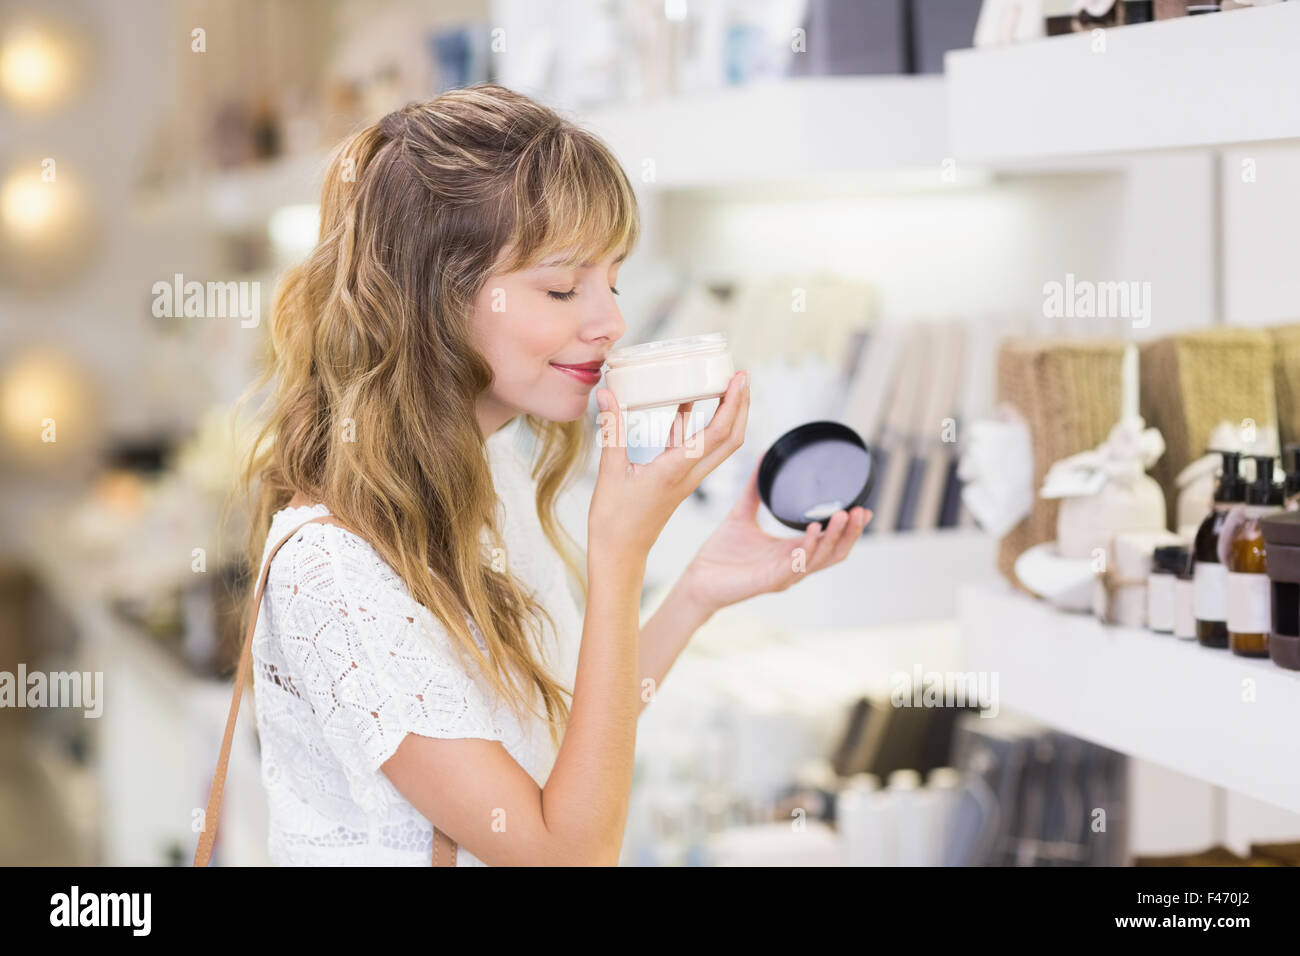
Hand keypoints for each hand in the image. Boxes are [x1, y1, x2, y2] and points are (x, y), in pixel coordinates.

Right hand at [587, 371, 749, 560]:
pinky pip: (693, 448)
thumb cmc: (614, 521)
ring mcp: (685, 478)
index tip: (739, 379)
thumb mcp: (609, 471)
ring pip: (717, 444)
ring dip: (725, 415)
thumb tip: (607, 394)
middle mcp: (689, 474)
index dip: (733, 403)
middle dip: (741, 406)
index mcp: (677, 470)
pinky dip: (694, 425)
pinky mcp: (676, 480)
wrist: (619, 555)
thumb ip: (612, 430)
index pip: (718, 433)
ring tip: (721, 385)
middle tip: (741, 376)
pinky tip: (685, 405)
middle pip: (731, 438)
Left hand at [680, 462, 871, 613]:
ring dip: (833, 538)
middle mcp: (792, 564)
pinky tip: (812, 532)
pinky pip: (794, 568)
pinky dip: (806, 550)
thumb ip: (755, 489)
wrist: (697, 578)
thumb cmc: (720, 553)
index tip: (863, 507)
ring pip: (819, 560)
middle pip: (833, 552)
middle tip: (860, 510)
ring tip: (841, 515)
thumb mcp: (742, 514)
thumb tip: (764, 456)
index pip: (829, 541)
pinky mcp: (768, 582)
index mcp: (790, 550)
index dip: (848, 528)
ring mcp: (783, 575)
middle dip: (849, 533)